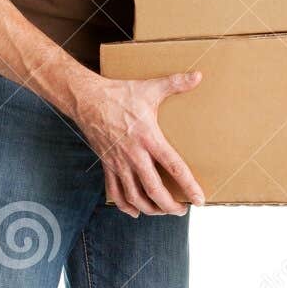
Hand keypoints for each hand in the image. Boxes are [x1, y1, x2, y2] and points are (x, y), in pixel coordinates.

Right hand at [70, 71, 205, 216]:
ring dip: (150, 209)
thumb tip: (199, 76)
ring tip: (163, 211)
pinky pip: (115, 192)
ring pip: (134, 197)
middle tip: (182, 210)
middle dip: (170, 206)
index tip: (199, 199)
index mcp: (149, 138)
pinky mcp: (107, 166)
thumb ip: (176, 83)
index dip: (188, 186)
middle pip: (154, 190)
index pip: (173, 167)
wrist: (87, 100)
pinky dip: (125, 206)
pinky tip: (136, 212)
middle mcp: (134, 155)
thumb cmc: (120, 94)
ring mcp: (119, 163)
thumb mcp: (150, 88)